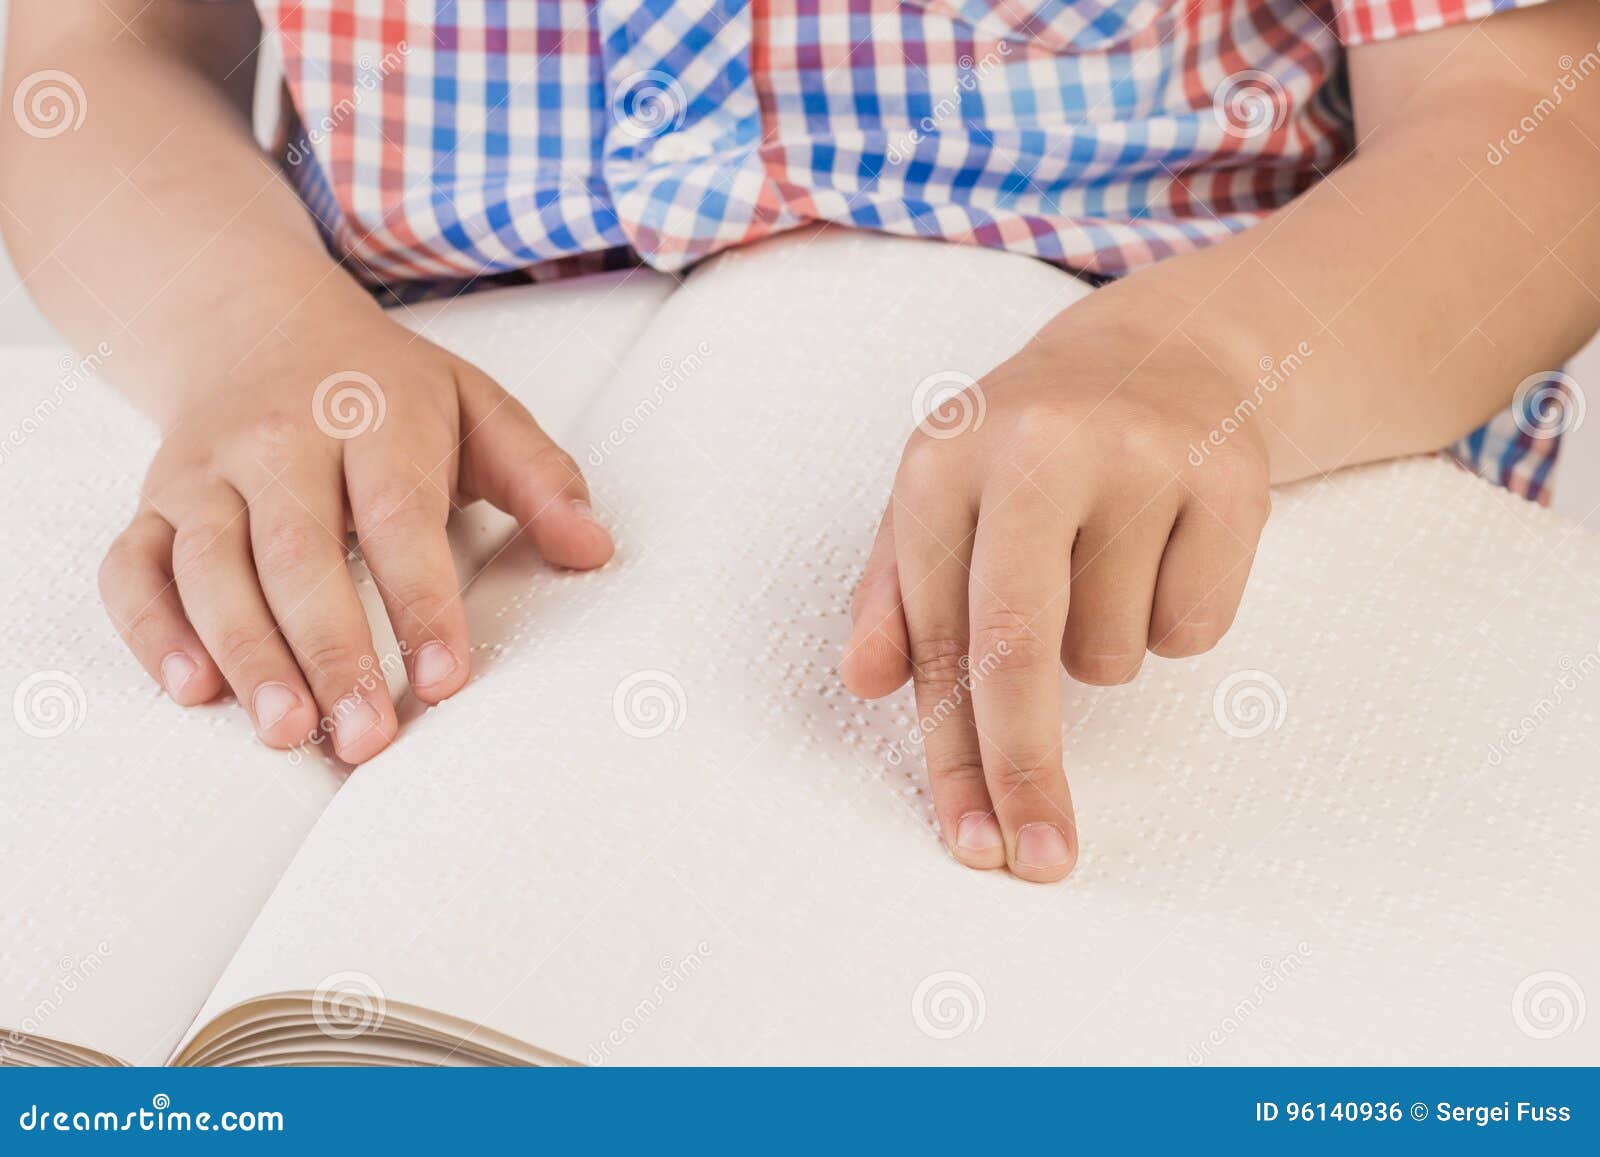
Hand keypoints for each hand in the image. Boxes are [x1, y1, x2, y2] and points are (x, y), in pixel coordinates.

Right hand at [99, 311, 612, 762]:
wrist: (255, 323)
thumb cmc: (384, 388)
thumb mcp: (476, 406)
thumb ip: (539, 475)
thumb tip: (594, 547)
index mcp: (370, 415)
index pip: (396, 516)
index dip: (420, 600)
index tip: (447, 678)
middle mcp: (276, 441)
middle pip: (296, 553)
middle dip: (331, 650)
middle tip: (365, 738)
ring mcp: (204, 473)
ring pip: (211, 568)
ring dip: (246, 655)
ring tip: (288, 733)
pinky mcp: (154, 502)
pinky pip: (132, 568)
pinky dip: (152, 630)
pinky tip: (194, 690)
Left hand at [841, 305, 1272, 881]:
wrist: (1166, 350)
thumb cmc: (1028, 453)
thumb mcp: (942, 500)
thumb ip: (895, 593)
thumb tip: (865, 684)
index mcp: (941, 460)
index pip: (934, 636)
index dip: (952, 755)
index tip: (973, 845)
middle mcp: (1032, 446)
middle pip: (1017, 647)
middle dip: (1024, 767)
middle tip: (1043, 856)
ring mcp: (1137, 454)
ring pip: (1112, 654)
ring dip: (1106, 649)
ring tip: (1107, 561)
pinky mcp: (1229, 474)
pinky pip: (1194, 631)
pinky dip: (1176, 620)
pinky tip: (1166, 549)